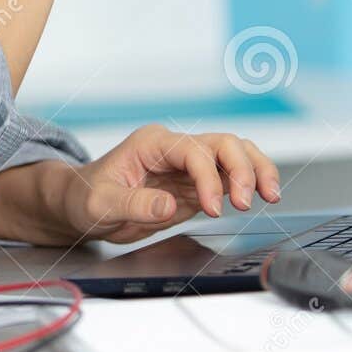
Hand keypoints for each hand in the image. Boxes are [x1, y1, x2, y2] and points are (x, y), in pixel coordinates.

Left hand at [56, 124, 281, 243]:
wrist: (81, 205)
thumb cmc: (85, 197)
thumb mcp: (100, 204)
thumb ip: (133, 204)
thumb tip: (167, 205)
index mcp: (151, 144)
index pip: (193, 151)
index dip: (209, 178)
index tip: (213, 208)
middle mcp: (174, 149)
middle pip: (223, 143)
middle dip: (243, 168)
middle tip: (248, 201)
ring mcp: (188, 166)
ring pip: (235, 154)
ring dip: (256, 171)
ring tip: (270, 196)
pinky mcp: (196, 186)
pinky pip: (231, 177)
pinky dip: (249, 184)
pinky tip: (260, 197)